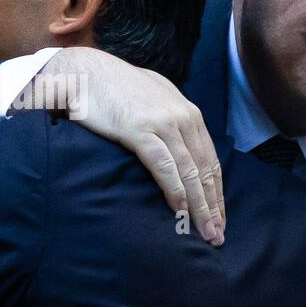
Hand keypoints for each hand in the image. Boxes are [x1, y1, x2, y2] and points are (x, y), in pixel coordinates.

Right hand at [38, 46, 224, 243]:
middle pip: (205, 170)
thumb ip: (169, 117)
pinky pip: (164, 166)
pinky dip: (174, 190)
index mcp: (189, 113)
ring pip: (189, 171)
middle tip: (217, 235)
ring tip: (204, 231)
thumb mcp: (153, 99)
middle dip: (213, 206)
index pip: (211, 160)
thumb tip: (176, 140)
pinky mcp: (140, 129)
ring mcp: (163, 123)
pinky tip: (179, 210)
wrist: (86, 71)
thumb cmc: (114, 87)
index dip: (216, 192)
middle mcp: (183, 117)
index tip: (219, 217)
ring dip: (198, 205)